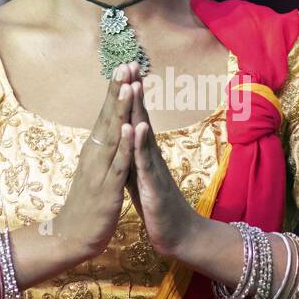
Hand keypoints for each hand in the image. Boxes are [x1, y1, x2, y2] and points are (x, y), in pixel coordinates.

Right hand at [50, 65, 134, 260]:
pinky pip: (118, 163)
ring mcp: (100, 170)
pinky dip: (124, 145)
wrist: (71, 236)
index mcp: (94, 149)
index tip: (124, 66)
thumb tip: (108, 129)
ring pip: (113, 135)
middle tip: (125, 64)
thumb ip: (102, 149)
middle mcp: (95, 154)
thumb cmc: (87, 203)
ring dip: (121, 110)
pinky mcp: (107, 188)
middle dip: (118, 90)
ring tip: (129, 86)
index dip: (116, 91)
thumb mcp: (96, 170)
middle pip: (108, 117)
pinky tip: (130, 128)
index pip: (106, 114)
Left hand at [124, 61, 202, 260]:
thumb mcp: (139, 177)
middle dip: (134, 90)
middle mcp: (150, 155)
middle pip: (140, 116)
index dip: (127, 95)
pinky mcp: (153, 185)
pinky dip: (140, 143)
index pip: (133, 118)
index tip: (121, 69)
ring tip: (134, 84)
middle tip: (130, 62)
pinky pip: (145, 161)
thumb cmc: (158, 207)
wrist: (178, 235)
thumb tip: (123, 140)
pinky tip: (138, 126)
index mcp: (143, 154)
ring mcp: (153, 168)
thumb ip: (132, 157)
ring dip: (138, 109)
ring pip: (143, 134)